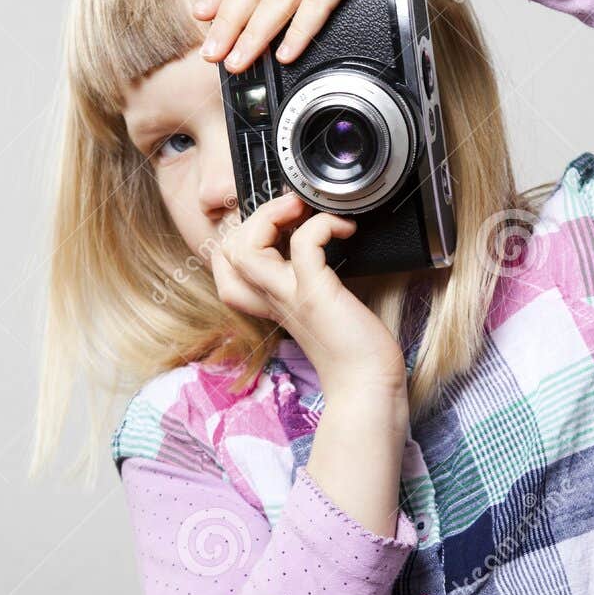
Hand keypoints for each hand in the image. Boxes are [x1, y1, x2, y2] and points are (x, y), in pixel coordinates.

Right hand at [211, 192, 405, 392]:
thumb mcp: (317, 306)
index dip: (244, 233)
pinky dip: (320, 225)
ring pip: (243, 249)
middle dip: (253, 217)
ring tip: (303, 210)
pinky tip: (343, 228)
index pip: (226, 263)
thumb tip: (315, 242)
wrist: (368, 384)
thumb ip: (305, 280)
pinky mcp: (315, 294)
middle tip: (292, 210)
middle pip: (225, 251)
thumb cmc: (353, 347)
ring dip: (271, 215)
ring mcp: (289, 296)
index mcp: (269, 300)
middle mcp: (271, 298)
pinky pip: (303, 245)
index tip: (282, 222)